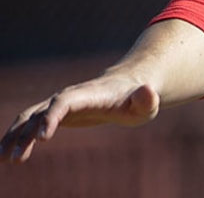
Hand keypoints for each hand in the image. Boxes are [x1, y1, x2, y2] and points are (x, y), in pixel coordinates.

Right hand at [2, 76, 160, 162]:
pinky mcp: (54, 113)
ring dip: (13, 137)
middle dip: (25, 134)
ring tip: (3, 159)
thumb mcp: (147, 102)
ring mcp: (58, 104)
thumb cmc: (138, 98)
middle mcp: (68, 97)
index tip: (42, 139)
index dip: (51, 118)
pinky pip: (29, 124)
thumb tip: (147, 91)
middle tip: (16, 158)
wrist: (129, 86)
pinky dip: (15, 136)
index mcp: (88, 95)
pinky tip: (4, 154)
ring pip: (29, 118)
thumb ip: (147, 99)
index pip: (64, 103)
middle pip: (40, 112)